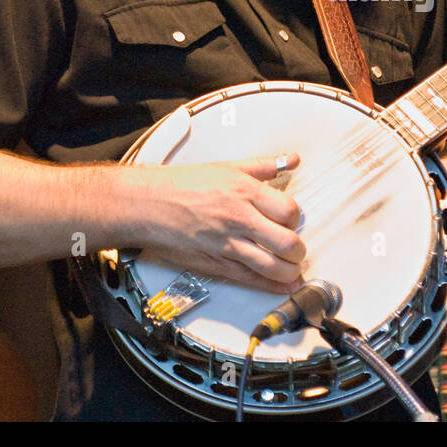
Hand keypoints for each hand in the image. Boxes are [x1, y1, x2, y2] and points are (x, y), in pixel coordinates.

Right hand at [136, 153, 306, 292]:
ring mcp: (228, 244)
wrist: (148, 204)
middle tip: (297, 249)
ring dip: (290, 272)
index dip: (296, 219)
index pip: (289, 211)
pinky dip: (271, 286)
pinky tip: (282, 286)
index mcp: (245, 192)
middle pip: (286, 242)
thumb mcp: (228, 167)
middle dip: (298, 249)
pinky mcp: (215, 264)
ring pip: (272, 266)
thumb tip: (290, 159)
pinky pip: (250, 279)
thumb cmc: (182, 185)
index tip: (292, 221)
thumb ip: (264, 165)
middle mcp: (239, 219)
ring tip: (293, 269)